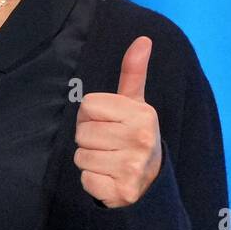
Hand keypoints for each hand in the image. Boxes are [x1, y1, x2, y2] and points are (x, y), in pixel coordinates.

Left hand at [74, 36, 162, 207]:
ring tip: (109, 161)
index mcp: (142, 114)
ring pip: (80, 155)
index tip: (109, 123)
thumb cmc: (133, 137)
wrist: (150, 183)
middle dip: (89, 139)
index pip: (87, 105)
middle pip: (82, 131)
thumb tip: (143, 39)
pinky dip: (92, 181)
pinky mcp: (123, 190)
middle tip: (109, 145)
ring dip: (89, 161)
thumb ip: (133, 73)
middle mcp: (142, 139)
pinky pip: (85, 178)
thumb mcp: (135, 105)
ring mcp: (134, 166)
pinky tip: (109, 179)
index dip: (91, 116)